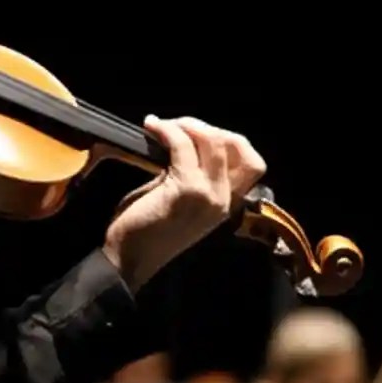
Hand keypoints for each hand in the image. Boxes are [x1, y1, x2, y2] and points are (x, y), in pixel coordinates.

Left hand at [103, 116, 266, 290]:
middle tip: (181, 127)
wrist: (129, 258)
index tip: (200, 136)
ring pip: (213, 141)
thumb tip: (188, 140)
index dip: (230, 141)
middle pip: (240, 147)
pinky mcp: (185, 190)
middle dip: (210, 127)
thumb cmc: (148, 229)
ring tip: (165, 125)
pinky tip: (152, 127)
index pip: (252, 164)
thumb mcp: (181, 199)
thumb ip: (193, 174)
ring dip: (188, 125)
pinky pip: (182, 145)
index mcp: (226, 203)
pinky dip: (167, 130)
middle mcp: (223, 199)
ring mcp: (208, 195)